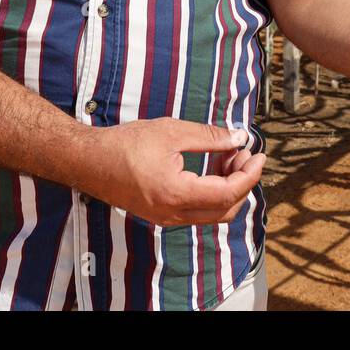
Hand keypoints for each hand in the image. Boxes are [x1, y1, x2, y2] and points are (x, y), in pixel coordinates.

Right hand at [81, 118, 264, 225]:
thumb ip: (209, 137)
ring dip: (228, 188)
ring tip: (228, 156)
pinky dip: (211, 192)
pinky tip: (211, 167)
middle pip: (225, 209)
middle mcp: (173, 214)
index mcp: (177, 194)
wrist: (89, 161)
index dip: (250, 175)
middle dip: (242, 182)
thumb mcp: (171, 131)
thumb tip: (239, 138)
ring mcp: (167, 218)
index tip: (259, 154)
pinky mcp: (161, 215)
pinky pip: (197, 211)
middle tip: (245, 154)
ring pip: (212, 213)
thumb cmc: (125, 144)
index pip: (228, 193)